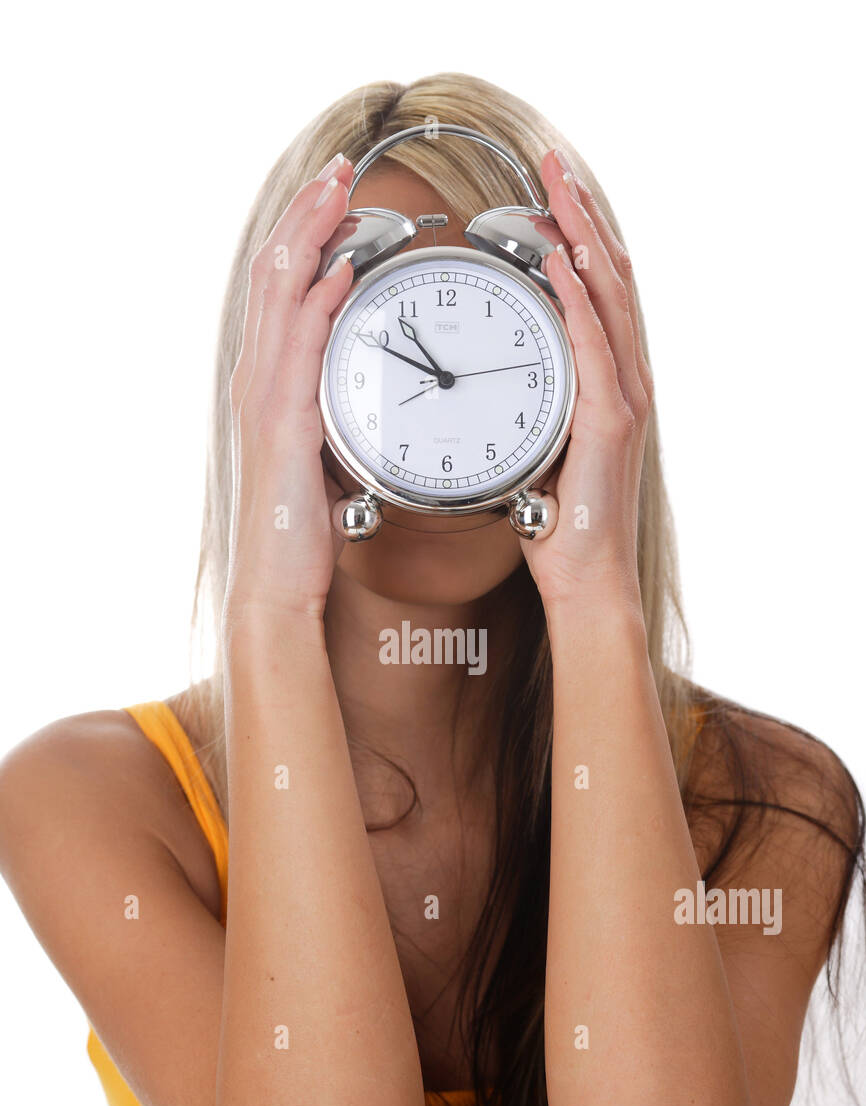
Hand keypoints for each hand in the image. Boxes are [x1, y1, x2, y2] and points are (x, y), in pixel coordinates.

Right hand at [222, 154, 354, 635]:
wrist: (278, 577)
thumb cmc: (304, 526)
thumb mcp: (327, 453)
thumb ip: (339, 411)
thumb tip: (369, 390)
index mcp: (270, 380)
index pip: (282, 286)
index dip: (305, 233)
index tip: (335, 194)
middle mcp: (259, 377)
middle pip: (276, 271)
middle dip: (307, 213)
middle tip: (337, 168)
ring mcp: (266, 395)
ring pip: (280, 294)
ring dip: (311, 235)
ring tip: (337, 191)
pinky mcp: (283, 420)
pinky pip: (301, 346)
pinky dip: (320, 302)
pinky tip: (343, 272)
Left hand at [520, 149, 653, 617]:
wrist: (584, 574)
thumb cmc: (556, 521)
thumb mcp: (534, 446)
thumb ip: (525, 404)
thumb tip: (480, 379)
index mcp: (605, 381)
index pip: (595, 291)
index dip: (576, 236)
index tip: (547, 195)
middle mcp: (625, 378)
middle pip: (608, 276)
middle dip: (579, 215)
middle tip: (551, 166)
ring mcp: (625, 396)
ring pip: (610, 298)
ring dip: (582, 238)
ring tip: (558, 190)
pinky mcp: (613, 420)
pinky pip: (596, 345)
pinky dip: (580, 301)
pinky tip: (562, 265)